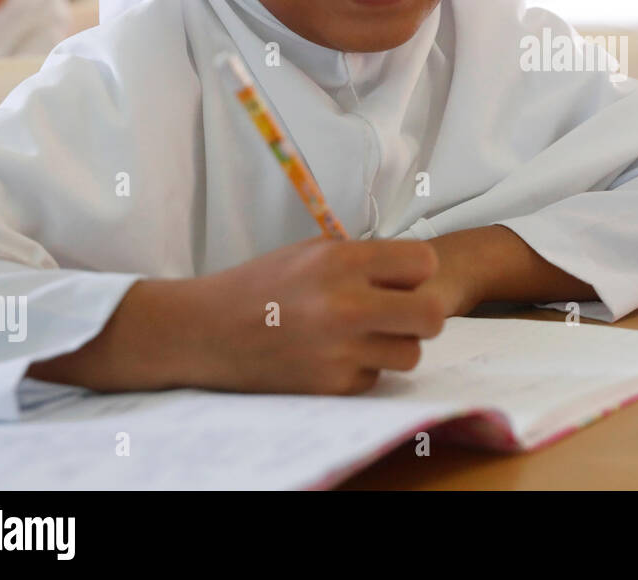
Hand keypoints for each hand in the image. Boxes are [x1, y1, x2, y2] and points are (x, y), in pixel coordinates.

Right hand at [186, 235, 448, 394]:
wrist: (206, 331)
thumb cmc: (262, 284)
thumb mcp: (312, 251)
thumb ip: (364, 259)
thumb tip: (415, 273)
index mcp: (342, 261)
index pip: (423, 263)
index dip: (417, 272)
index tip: (402, 278)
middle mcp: (345, 306)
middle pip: (432, 316)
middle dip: (422, 314)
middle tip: (401, 312)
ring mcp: (339, 351)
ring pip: (410, 354)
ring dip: (395, 345)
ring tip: (363, 334)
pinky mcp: (330, 386)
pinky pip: (375, 378)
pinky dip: (362, 368)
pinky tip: (332, 354)